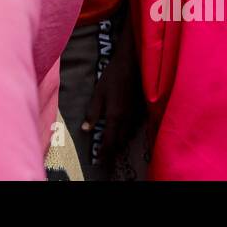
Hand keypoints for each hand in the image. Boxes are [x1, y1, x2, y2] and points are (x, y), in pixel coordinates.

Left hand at [82, 44, 136, 164]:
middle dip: (112, 150)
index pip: (109, 141)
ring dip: (120, 142)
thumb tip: (85, 129)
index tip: (99, 161)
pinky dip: (127, 133)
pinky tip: (123, 131)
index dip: (104, 153)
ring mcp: (136, 115)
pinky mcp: (141, 110)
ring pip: (128, 136)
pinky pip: (134, 128)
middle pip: (120, 142)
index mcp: (115, 117)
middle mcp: (127, 120)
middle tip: (105, 156)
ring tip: (112, 145)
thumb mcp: (98, 93)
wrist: (131, 64)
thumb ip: (93, 112)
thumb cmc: (112, 77)